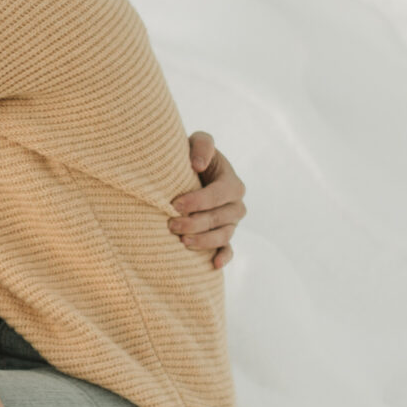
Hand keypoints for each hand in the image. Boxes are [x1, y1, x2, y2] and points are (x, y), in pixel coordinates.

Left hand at [170, 132, 246, 268]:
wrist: (188, 173)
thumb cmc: (192, 156)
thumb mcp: (198, 142)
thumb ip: (202, 145)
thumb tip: (198, 166)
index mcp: (232, 183)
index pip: (219, 194)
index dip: (198, 200)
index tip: (175, 204)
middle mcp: (236, 204)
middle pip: (219, 218)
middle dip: (195, 223)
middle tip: (171, 224)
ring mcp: (231, 223)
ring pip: (223, 235)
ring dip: (204, 241)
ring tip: (182, 241)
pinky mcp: (224, 236)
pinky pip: (228, 249)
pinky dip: (223, 257)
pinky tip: (213, 265)